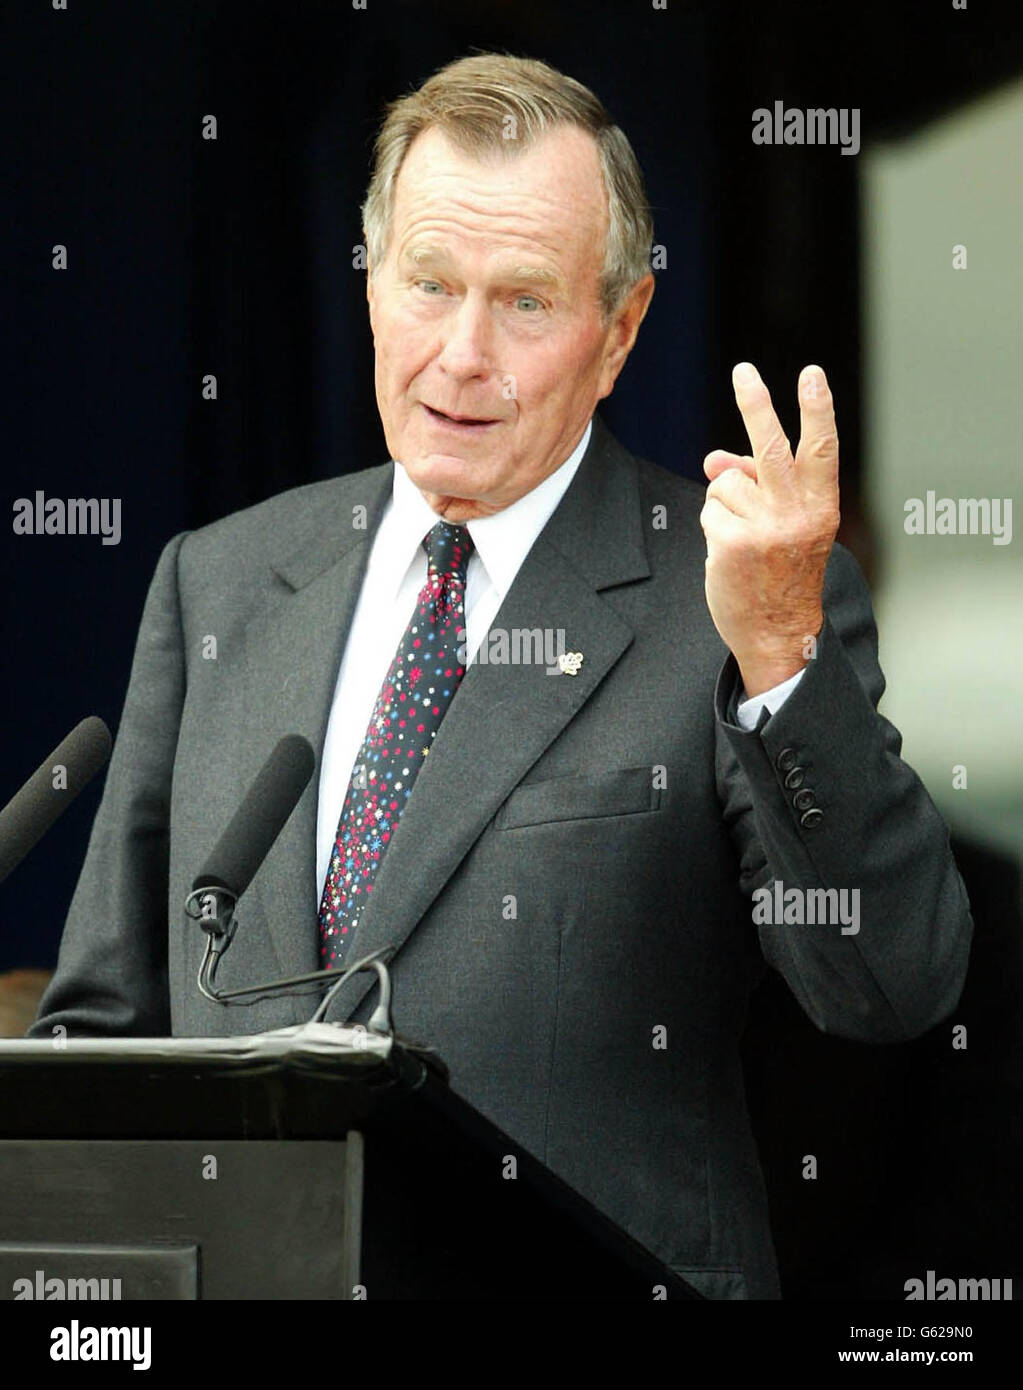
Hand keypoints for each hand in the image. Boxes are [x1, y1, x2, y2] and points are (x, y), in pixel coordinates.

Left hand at [700, 362, 839, 697]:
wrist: (777, 633)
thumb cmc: (782, 574)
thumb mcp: (785, 526)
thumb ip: (757, 487)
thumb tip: (714, 460)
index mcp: (820, 507)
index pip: (821, 449)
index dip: (817, 409)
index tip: (812, 373)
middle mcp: (797, 515)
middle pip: (770, 447)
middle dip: (755, 404)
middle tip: (743, 371)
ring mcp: (764, 530)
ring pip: (725, 485)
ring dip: (725, 506)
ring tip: (743, 540)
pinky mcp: (731, 544)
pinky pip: (709, 512)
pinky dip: (713, 529)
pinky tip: (730, 555)